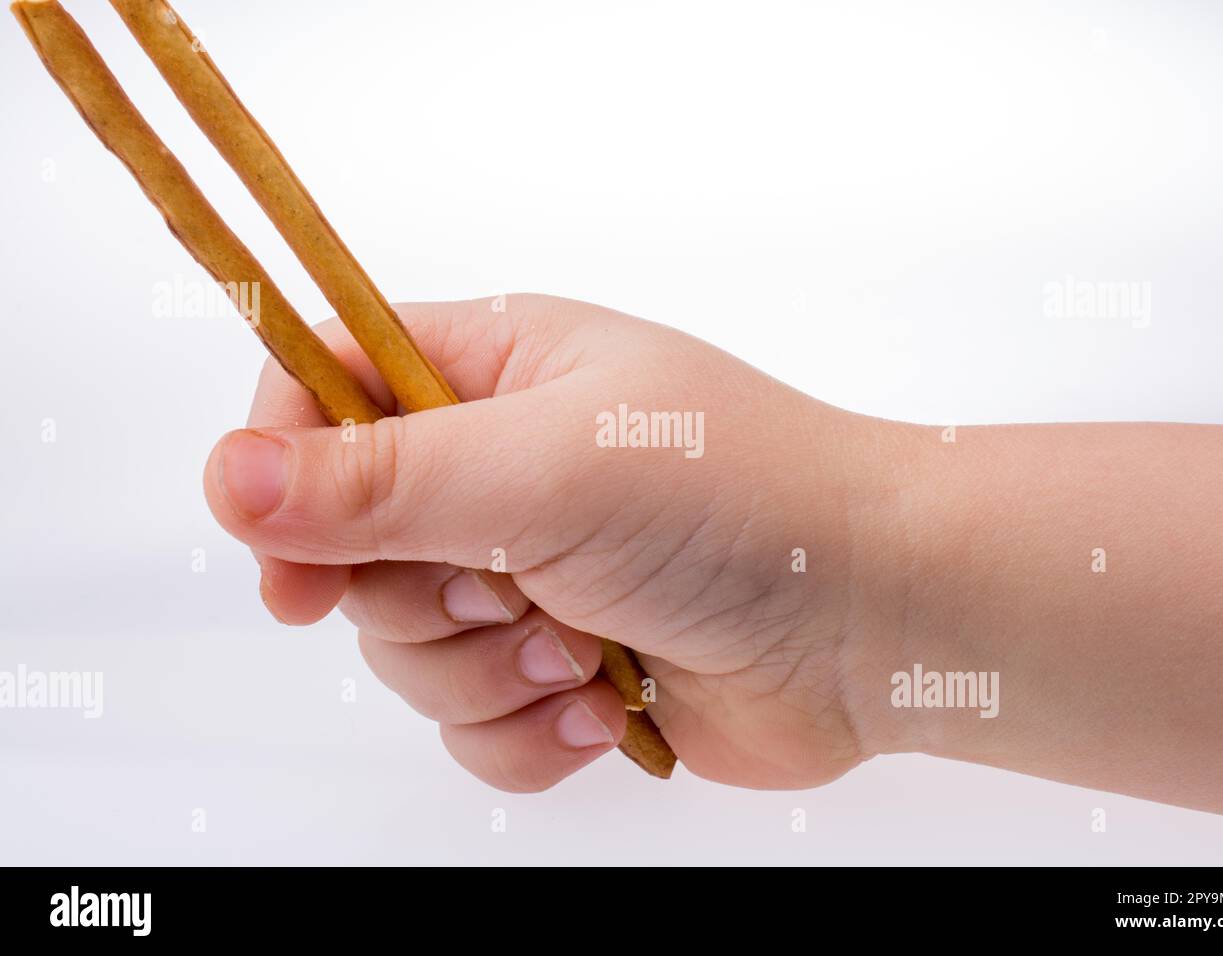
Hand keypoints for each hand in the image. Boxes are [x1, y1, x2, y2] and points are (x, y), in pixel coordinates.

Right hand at [204, 295, 914, 790]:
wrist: (872, 619)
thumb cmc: (735, 501)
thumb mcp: (544, 468)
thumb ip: (380, 480)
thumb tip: (227, 479)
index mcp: (498, 372)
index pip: (330, 388)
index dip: (287, 473)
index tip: (287, 560)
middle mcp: (503, 468)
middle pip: (353, 544)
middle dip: (422, 599)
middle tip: (510, 593)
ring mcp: (530, 574)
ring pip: (406, 648)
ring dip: (489, 672)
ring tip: (584, 648)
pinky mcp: (560, 670)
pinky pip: (471, 724)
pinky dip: (530, 732)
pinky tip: (604, 706)